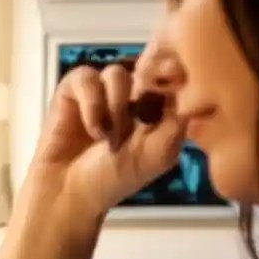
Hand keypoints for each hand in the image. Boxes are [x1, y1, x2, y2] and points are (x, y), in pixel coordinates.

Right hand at [26, 62, 186, 219]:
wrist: (68, 192)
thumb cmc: (114, 178)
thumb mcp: (160, 153)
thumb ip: (178, 119)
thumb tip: (189, 85)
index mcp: (157, 107)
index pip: (172, 74)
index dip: (174, 74)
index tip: (173, 89)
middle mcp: (130, 94)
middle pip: (143, 66)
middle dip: (143, 92)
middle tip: (139, 122)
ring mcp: (101, 91)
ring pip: (116, 73)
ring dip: (115, 106)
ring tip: (108, 138)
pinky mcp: (73, 90)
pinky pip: (86, 78)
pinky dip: (91, 105)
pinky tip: (92, 130)